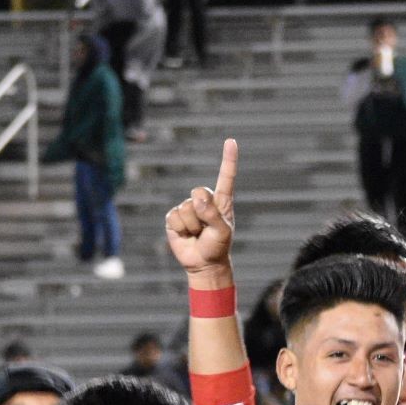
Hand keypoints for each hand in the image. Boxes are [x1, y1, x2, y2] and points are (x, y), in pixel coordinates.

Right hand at [166, 139, 237, 281]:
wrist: (203, 263)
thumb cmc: (217, 246)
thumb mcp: (222, 232)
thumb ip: (212, 214)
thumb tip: (196, 198)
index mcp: (221, 201)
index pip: (225, 177)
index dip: (228, 159)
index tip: (231, 141)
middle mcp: (204, 200)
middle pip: (199, 192)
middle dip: (202, 212)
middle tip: (206, 228)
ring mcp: (188, 207)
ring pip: (186, 208)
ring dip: (192, 226)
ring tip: (198, 234)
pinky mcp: (174, 217)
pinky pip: (174, 217)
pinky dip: (181, 229)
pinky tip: (187, 235)